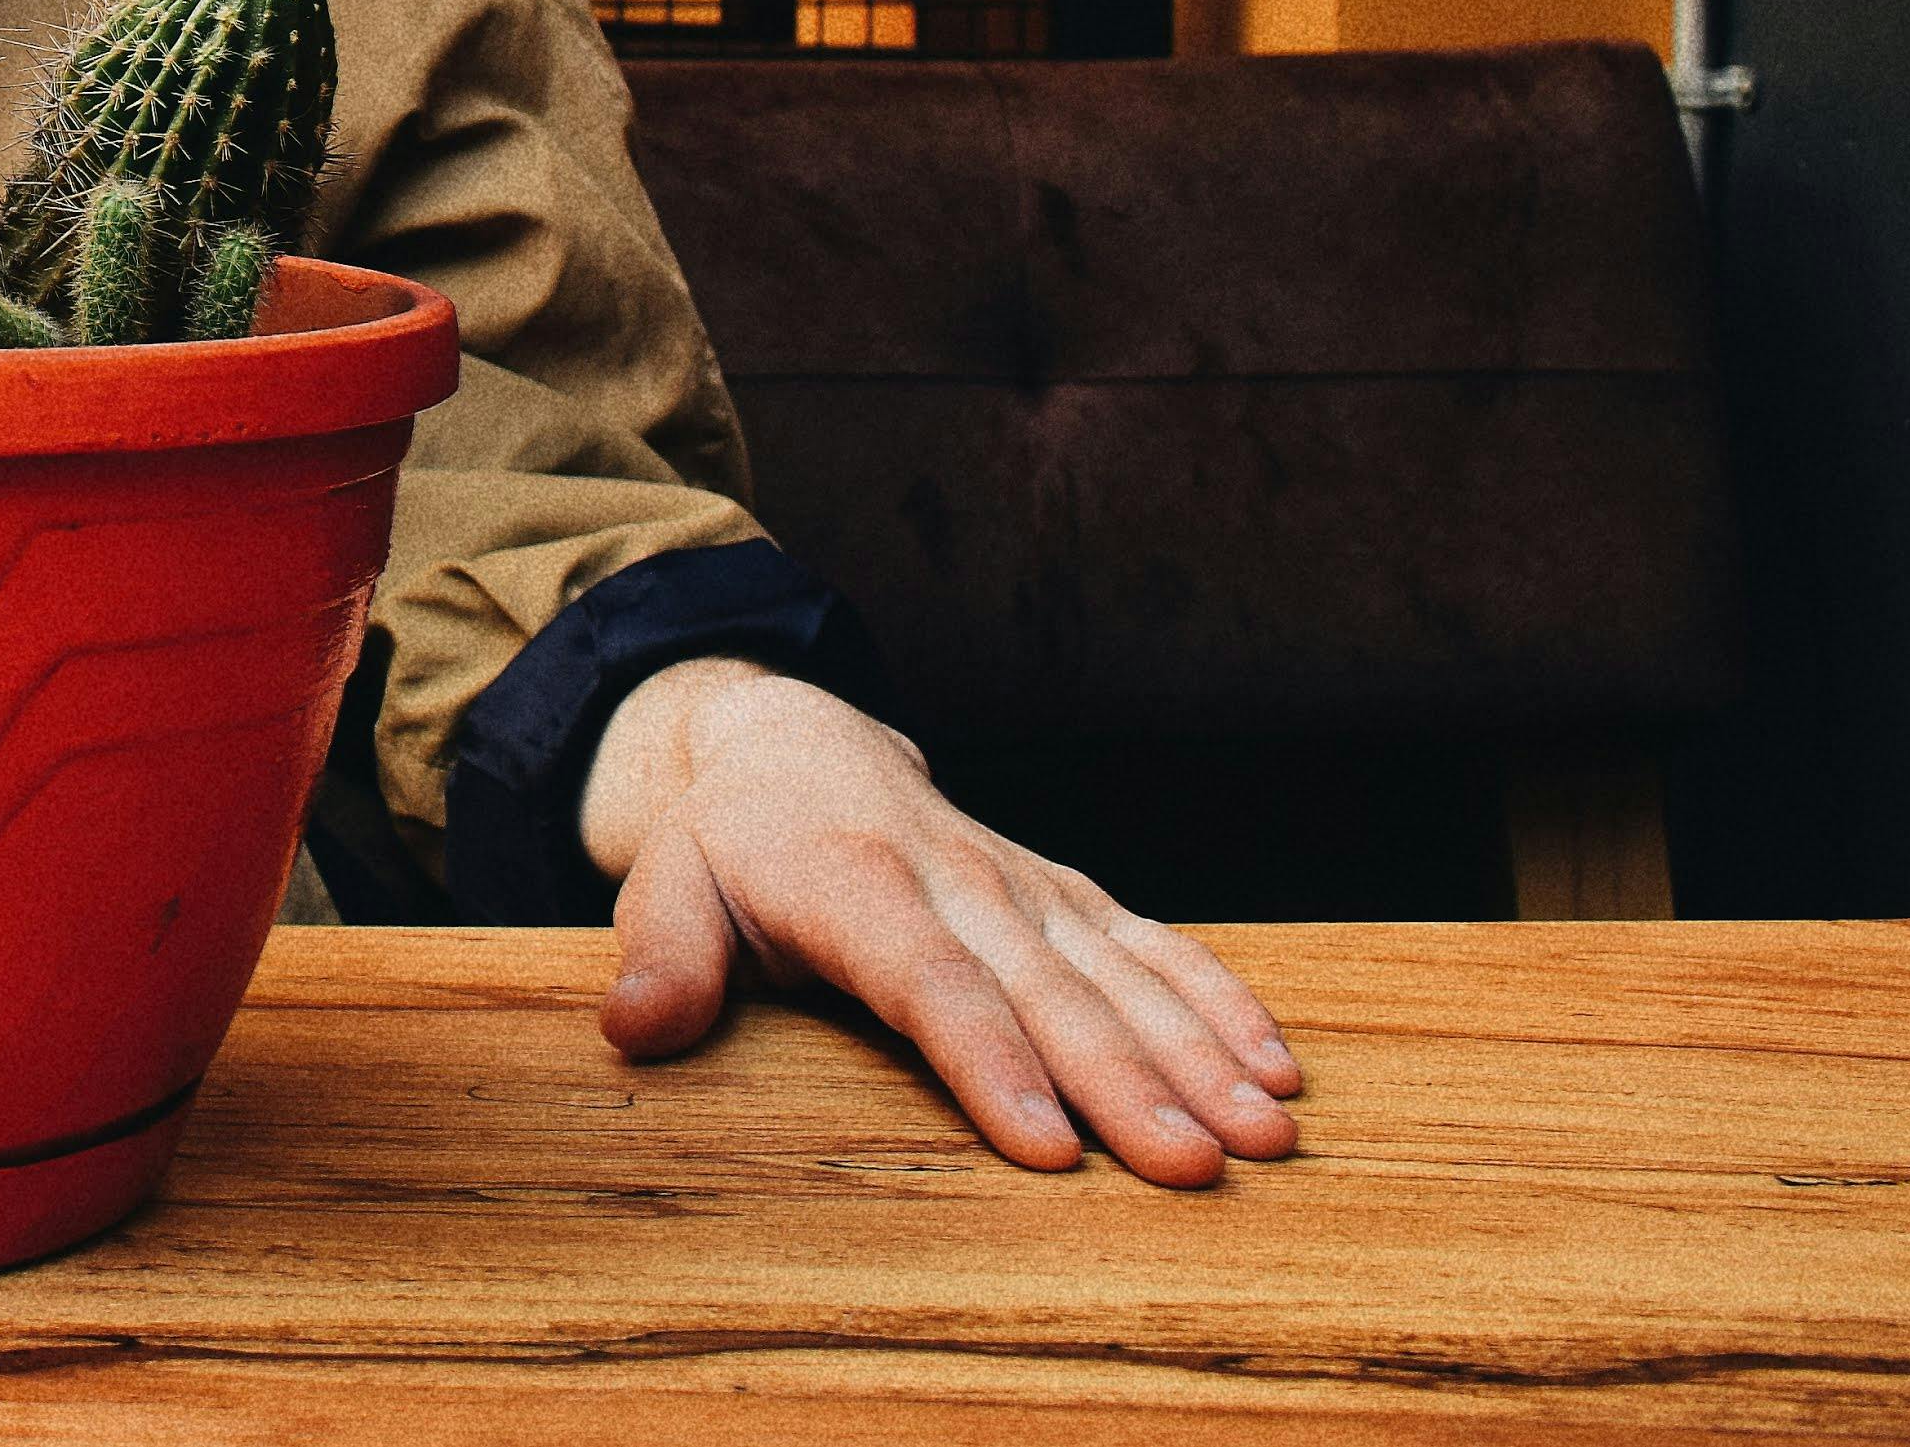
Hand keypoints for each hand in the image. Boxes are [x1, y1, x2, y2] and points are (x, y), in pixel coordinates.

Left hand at [577, 656, 1303, 1185]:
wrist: (795, 743)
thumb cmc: (728, 842)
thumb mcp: (666, 885)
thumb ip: (662, 957)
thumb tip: (633, 1031)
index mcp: (857, 884)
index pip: (933, 983)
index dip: (992, 1063)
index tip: (1051, 1148)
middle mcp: (959, 879)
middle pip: (1051, 991)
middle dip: (1129, 1081)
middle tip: (1197, 1166)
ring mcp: (1023, 885)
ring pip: (1120, 971)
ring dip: (1197, 1052)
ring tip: (1264, 1131)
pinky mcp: (1062, 894)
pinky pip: (1151, 942)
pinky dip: (1219, 998)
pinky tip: (1276, 1062)